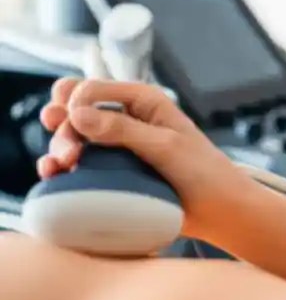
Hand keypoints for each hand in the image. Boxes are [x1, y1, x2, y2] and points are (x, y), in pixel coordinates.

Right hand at [38, 77, 254, 240]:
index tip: (70, 123)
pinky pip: (75, 165)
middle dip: (63, 128)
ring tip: (61, 166)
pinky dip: (59, 167)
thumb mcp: (164, 147)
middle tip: (69, 154)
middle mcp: (126, 118)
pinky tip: (53, 175)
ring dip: (58, 148)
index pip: (91, 89)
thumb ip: (122, 130)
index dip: (75, 102)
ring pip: (71, 138)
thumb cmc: (202, 172)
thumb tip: (76, 114)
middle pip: (75, 112)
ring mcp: (115, 147)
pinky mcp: (110, 172)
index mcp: (142, 101)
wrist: (218, 211)